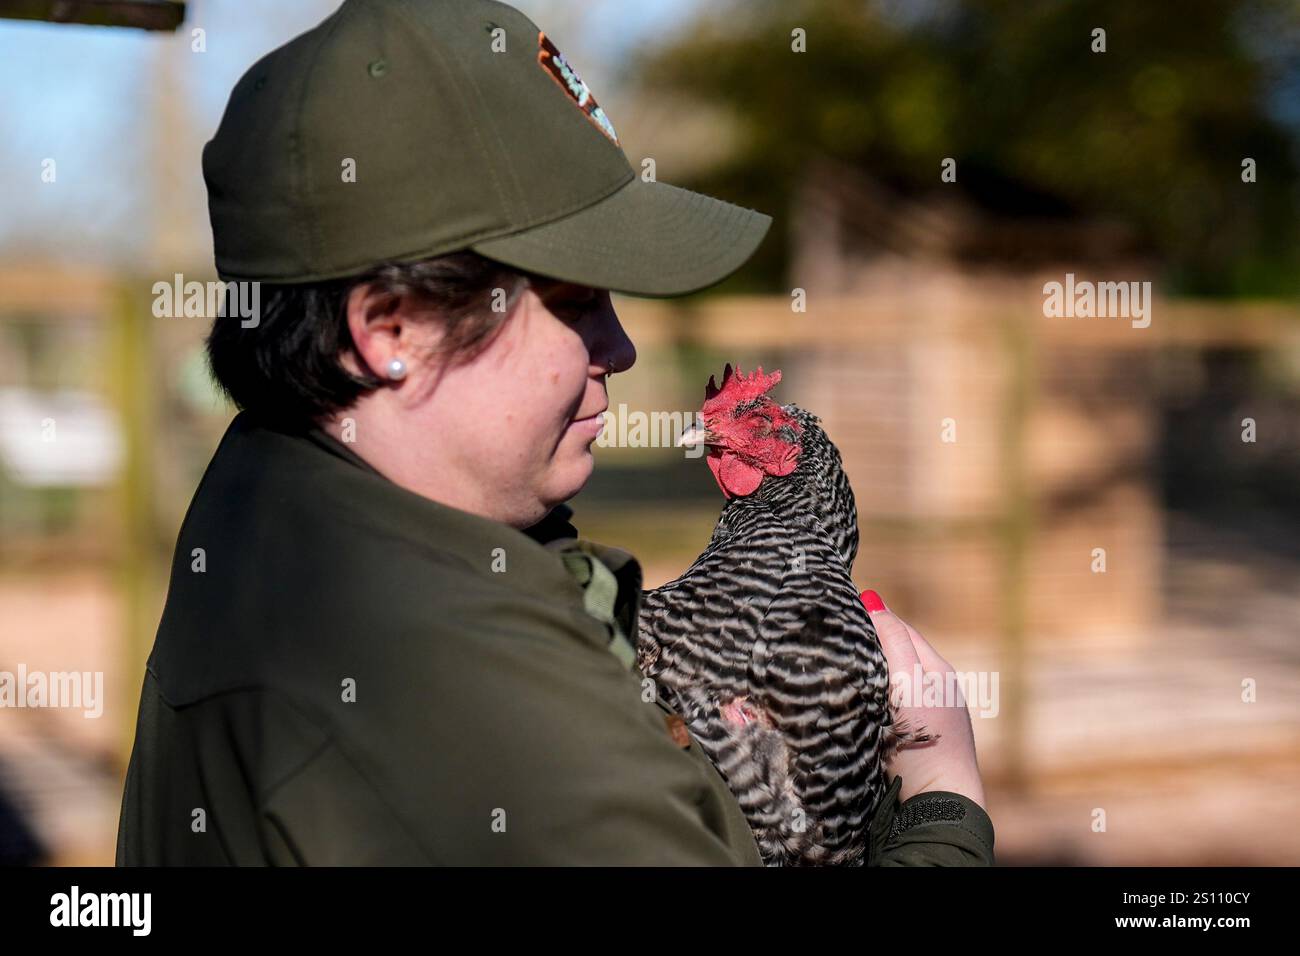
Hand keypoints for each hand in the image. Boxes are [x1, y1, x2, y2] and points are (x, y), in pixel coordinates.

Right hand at [861, 590, 986, 809]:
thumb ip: (892, 643)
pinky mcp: (917, 742)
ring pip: (893, 683)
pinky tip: (857, 703)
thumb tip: (874, 599)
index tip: (841, 608)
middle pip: (898, 656)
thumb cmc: (924, 741)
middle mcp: (936, 691)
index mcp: (937, 670)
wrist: (939, 804)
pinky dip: (875, 698)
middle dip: (871, 644)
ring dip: (870, 672)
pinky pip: (892, 707)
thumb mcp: (906, 684)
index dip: (873, 617)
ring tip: (840, 665)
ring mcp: (929, 718)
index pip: (900, 630)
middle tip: (834, 635)